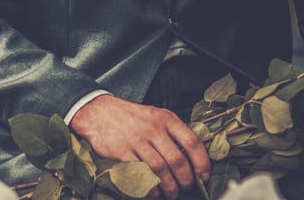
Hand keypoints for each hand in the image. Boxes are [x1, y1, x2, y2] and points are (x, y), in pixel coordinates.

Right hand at [69, 94, 209, 199]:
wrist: (100, 112)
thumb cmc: (132, 117)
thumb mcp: (155, 115)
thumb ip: (172, 132)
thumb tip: (192, 157)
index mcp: (165, 118)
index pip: (191, 141)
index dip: (201, 162)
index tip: (204, 175)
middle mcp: (154, 128)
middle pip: (177, 160)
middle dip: (186, 180)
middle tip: (186, 188)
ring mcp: (138, 140)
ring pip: (162, 169)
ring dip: (170, 187)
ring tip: (171, 193)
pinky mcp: (123, 152)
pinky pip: (142, 174)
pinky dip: (152, 187)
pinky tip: (155, 190)